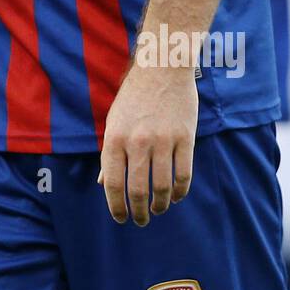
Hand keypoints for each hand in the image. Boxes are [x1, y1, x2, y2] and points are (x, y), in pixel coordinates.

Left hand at [99, 62, 197, 225]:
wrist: (162, 69)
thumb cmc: (134, 97)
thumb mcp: (114, 122)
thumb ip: (110, 154)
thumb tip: (103, 184)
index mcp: (114, 138)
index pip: (113, 183)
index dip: (116, 207)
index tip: (121, 218)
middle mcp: (137, 141)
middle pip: (138, 190)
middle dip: (139, 212)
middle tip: (141, 221)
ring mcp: (163, 140)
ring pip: (163, 187)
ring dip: (161, 205)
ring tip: (159, 209)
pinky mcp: (185, 138)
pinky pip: (184, 175)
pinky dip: (180, 192)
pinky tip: (177, 197)